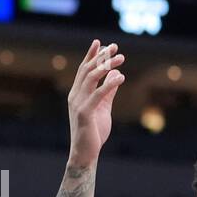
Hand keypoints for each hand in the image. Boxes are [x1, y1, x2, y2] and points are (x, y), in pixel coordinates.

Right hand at [67, 39, 124, 164]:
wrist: (85, 153)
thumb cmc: (93, 132)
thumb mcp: (104, 108)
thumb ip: (109, 92)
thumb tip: (116, 75)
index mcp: (78, 94)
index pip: (84, 70)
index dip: (91, 55)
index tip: (101, 43)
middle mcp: (75, 96)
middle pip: (87, 70)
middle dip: (100, 56)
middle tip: (115, 47)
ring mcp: (78, 104)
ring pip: (91, 78)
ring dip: (106, 66)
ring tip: (121, 58)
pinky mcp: (84, 113)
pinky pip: (97, 94)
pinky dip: (109, 84)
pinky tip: (121, 77)